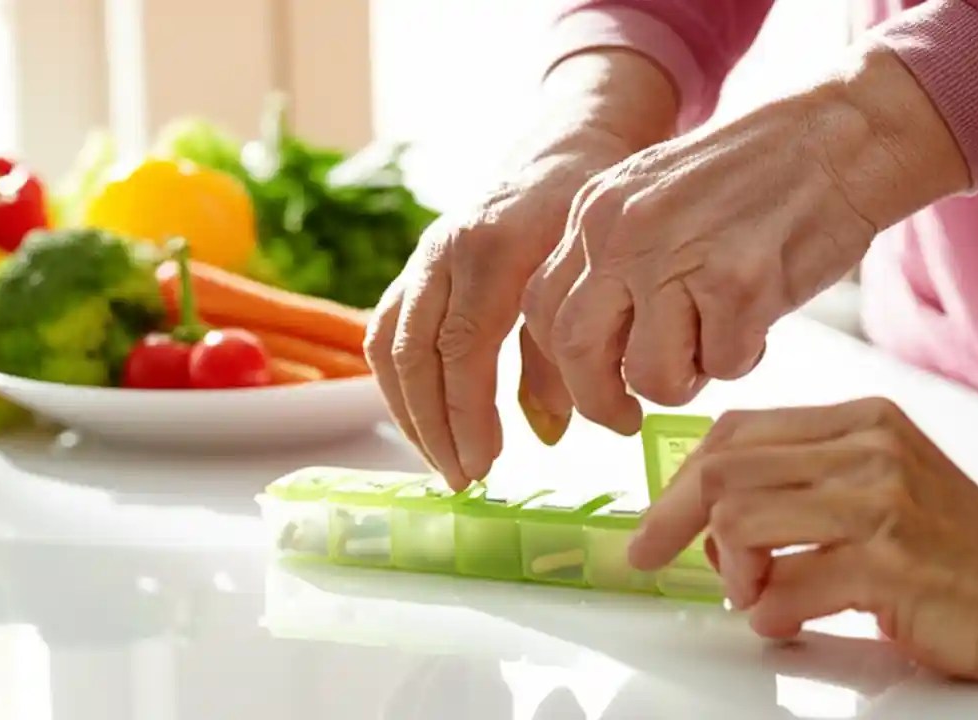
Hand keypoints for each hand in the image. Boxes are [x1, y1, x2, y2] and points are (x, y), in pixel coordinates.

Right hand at [365, 50, 676, 487]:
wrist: (561, 152)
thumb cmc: (587, 213)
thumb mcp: (590, 277)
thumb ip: (562, 352)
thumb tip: (548, 433)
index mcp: (492, 247)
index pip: (463, 345)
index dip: (467, 413)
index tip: (483, 465)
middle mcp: (443, 251)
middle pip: (415, 352)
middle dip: (434, 426)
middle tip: (463, 479)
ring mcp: (422, 259)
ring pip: (389, 345)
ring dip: (410, 412)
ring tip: (443, 461)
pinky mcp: (415, 272)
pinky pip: (387, 333)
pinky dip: (401, 386)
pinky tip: (427, 422)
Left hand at [522, 47, 968, 434]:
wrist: (841, 134)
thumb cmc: (758, 180)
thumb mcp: (656, 203)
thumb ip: (617, 267)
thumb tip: (593, 361)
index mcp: (596, 211)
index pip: (542, 308)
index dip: (560, 368)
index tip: (592, 392)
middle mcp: (622, 230)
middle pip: (575, 350)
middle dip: (602, 401)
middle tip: (629, 419)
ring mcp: (676, 253)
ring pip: (648, 374)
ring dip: (686, 379)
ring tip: (719, 340)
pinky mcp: (737, 280)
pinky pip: (722, 364)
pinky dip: (744, 357)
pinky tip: (760, 317)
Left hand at [628, 397, 977, 687]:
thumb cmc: (958, 554)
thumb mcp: (883, 484)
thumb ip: (805, 478)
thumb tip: (711, 506)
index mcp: (863, 420)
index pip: (738, 430)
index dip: (683, 476)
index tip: (659, 516)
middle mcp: (870, 449)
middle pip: (723, 469)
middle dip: (673, 519)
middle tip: (652, 556)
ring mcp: (880, 502)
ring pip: (739, 520)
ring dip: (730, 571)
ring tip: (754, 594)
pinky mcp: (887, 562)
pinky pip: (782, 587)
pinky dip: (768, 613)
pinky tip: (787, 619)